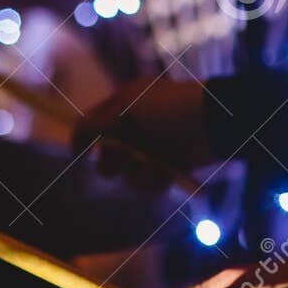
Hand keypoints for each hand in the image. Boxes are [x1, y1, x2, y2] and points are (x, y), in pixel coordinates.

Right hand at [74, 76, 212, 187]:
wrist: (213, 124)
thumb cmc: (167, 110)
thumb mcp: (125, 111)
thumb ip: (94, 125)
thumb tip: (73, 139)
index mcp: (125, 104)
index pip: (94, 123)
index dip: (84, 138)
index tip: (79, 154)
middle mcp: (136, 127)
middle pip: (107, 155)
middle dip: (113, 162)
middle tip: (125, 157)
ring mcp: (153, 148)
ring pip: (128, 174)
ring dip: (138, 174)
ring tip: (155, 167)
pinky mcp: (168, 166)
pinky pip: (149, 182)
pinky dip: (156, 180)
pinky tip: (169, 172)